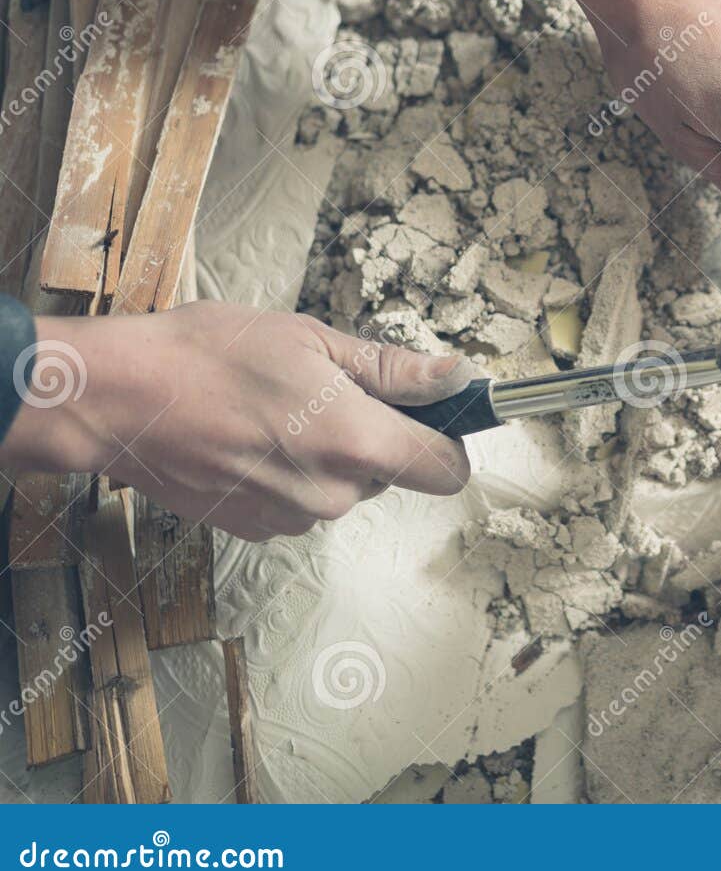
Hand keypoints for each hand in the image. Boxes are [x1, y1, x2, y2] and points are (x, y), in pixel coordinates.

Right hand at [2, 302, 475, 540]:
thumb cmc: (208, 356)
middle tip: (327, 389)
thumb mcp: (312, 341)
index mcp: (357, 443)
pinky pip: (300, 500)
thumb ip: (391, 368)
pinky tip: (252, 434)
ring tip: (278, 408)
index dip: (450, 441)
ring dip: (327, 453)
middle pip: (389, 473)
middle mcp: (332, 494)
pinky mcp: (255, 529)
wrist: (116, 400)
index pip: (447, 471)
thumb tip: (453, 377)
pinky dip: (289, 471)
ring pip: (342, 486)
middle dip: (373, 435)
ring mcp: (291, 518)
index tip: (435, 414)